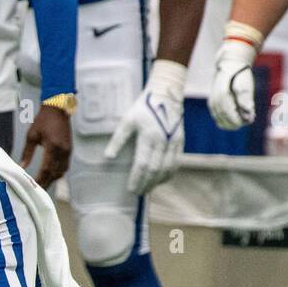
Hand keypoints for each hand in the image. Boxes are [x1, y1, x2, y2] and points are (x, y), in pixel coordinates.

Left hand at [21, 105, 71, 187]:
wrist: (58, 109)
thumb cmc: (43, 120)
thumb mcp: (31, 135)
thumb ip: (27, 153)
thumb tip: (22, 166)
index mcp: (52, 146)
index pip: (46, 168)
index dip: (40, 179)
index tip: (34, 186)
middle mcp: (62, 150)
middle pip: (55, 173)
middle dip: (46, 183)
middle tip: (38, 190)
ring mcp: (67, 151)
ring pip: (61, 171)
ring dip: (53, 179)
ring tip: (43, 184)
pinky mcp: (69, 150)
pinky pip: (65, 166)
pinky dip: (58, 173)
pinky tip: (51, 176)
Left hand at [106, 60, 186, 194]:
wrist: (166, 94)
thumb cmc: (143, 107)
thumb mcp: (127, 120)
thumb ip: (118, 139)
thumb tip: (108, 157)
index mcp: (148, 136)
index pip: (142, 164)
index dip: (137, 179)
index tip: (131, 189)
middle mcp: (163, 141)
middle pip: (155, 170)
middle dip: (146, 183)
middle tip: (138, 193)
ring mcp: (174, 142)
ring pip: (167, 168)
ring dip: (158, 182)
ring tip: (148, 189)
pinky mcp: (180, 141)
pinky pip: (176, 162)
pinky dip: (169, 174)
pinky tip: (161, 180)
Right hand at [208, 38, 256, 129]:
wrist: (230, 66)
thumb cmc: (240, 75)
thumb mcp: (246, 85)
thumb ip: (246, 100)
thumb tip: (249, 114)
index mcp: (223, 95)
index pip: (229, 114)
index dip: (238, 121)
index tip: (248, 122)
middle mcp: (215, 100)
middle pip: (223, 119)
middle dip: (235, 124)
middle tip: (246, 122)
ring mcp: (212, 103)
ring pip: (219, 121)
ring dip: (231, 124)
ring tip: (241, 121)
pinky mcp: (212, 105)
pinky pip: (217, 118)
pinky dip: (226, 122)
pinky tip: (235, 119)